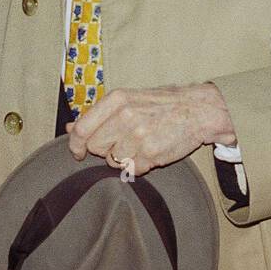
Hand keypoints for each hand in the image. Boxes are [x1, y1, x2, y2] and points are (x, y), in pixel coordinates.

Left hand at [66, 82, 236, 175]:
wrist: (199, 110)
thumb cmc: (162, 105)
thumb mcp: (129, 100)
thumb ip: (99, 114)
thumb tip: (71, 127)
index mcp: (117, 100)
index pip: (82, 129)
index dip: (75, 144)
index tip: (78, 152)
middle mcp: (125, 116)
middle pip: (95, 147)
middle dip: (105, 149)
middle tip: (123, 142)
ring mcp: (138, 135)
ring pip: (113, 161)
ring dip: (124, 158)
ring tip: (140, 144)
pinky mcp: (151, 153)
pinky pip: (132, 169)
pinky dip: (140, 165)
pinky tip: (151, 151)